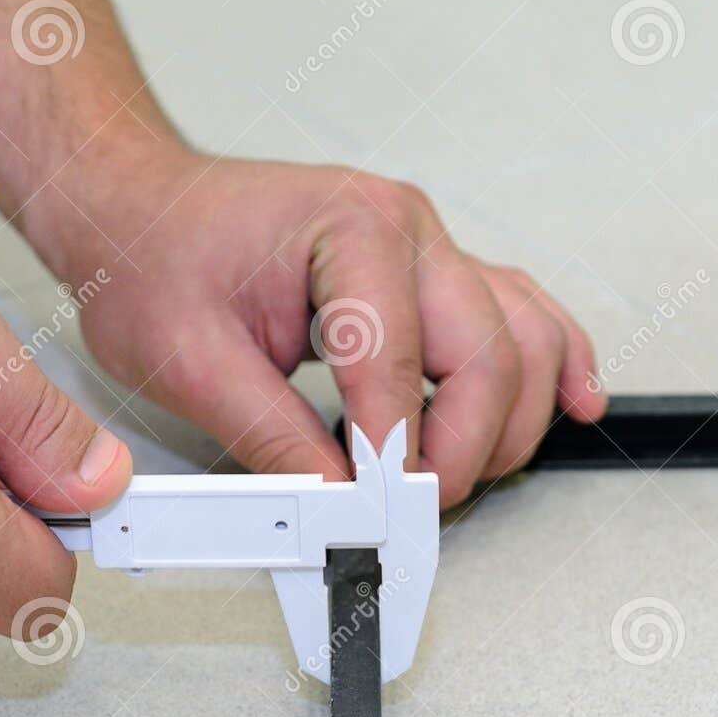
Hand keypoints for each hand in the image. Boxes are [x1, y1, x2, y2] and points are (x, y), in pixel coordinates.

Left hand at [36, 153, 605, 507]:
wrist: (141, 203)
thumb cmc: (157, 253)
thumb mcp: (185, 359)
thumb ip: (268, 436)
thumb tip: (333, 505)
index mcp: (351, 229)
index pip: (398, 362)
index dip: (393, 452)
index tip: (374, 513)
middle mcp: (409, 229)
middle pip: (490, 355)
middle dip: (461, 449)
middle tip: (411, 511)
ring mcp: (431, 250)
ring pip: (524, 340)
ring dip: (512, 423)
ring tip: (464, 481)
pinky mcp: (433, 275)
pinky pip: (523, 314)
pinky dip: (556, 365)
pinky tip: (576, 404)